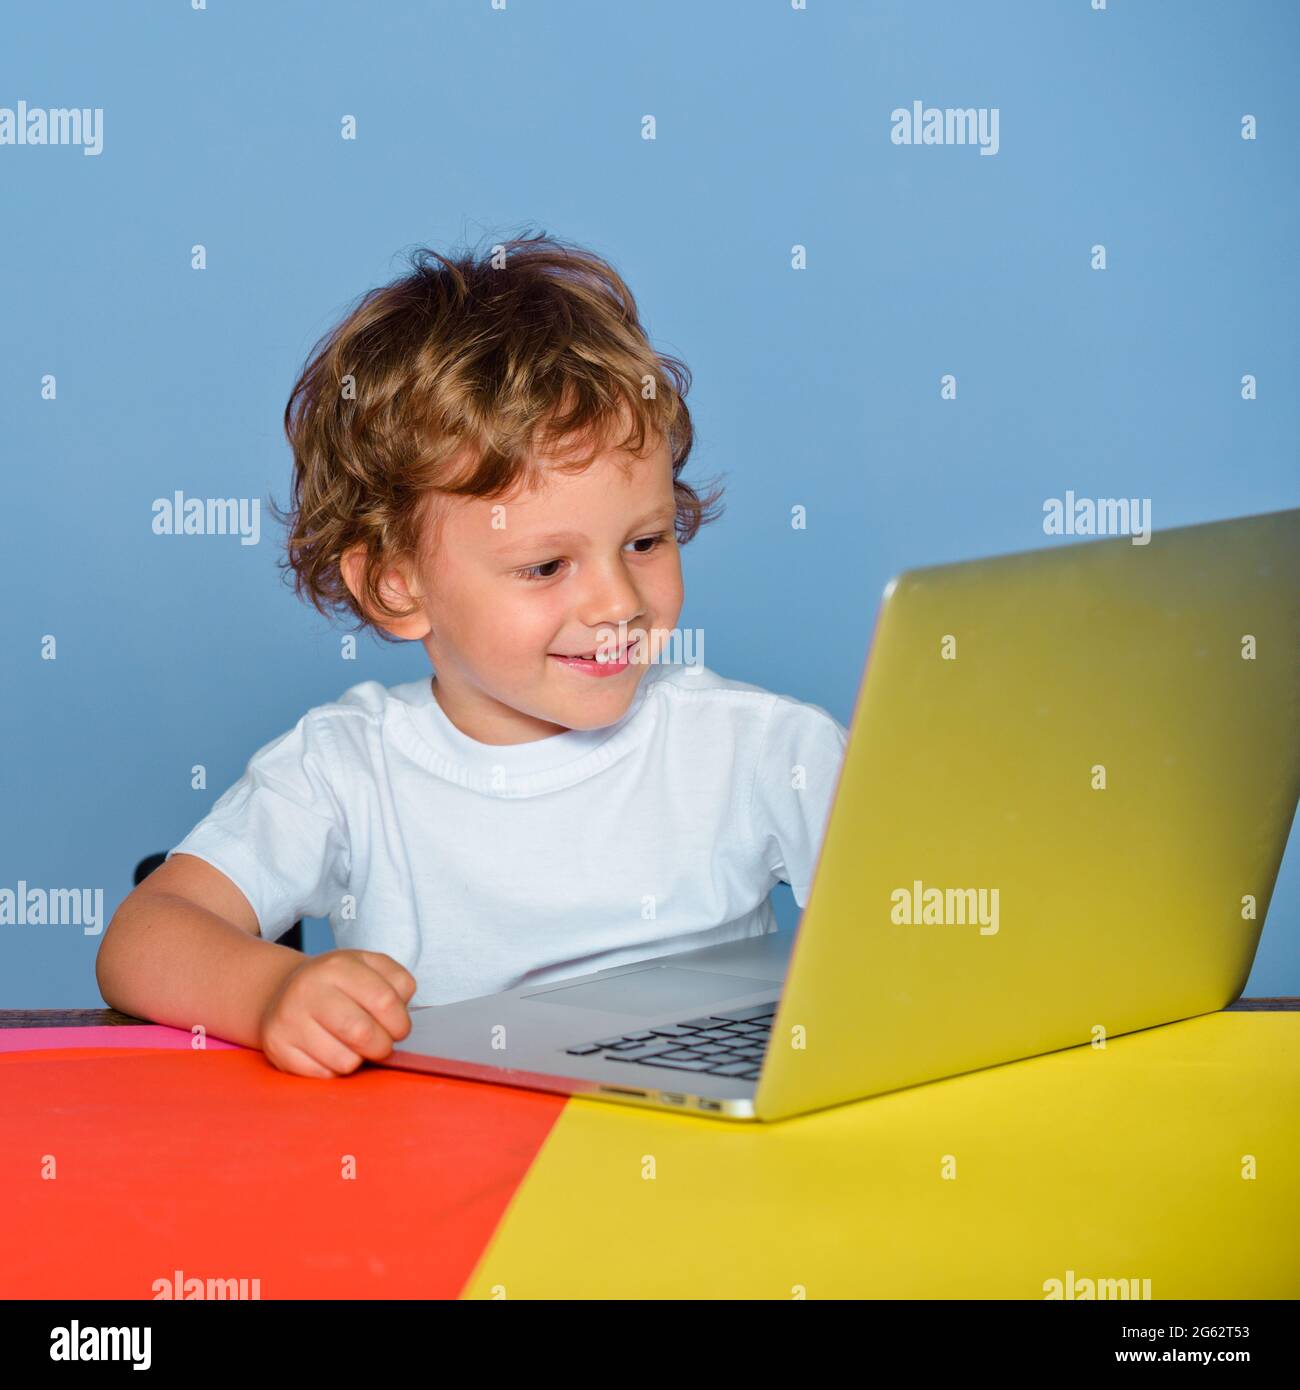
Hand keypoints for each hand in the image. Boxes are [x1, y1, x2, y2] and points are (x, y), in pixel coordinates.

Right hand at [258, 949, 416, 1077]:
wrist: (282, 991)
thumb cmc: (337, 984)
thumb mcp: (369, 967)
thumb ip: (397, 982)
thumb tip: (402, 1011)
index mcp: (338, 966)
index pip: (384, 1001)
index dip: (400, 1022)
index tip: (398, 1028)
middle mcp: (308, 989)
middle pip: (362, 1033)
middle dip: (382, 1046)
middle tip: (380, 1044)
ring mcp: (288, 1019)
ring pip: (343, 1061)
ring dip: (358, 1060)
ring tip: (353, 1046)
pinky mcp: (277, 1047)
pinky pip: (322, 1075)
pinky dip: (334, 1070)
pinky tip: (330, 1052)